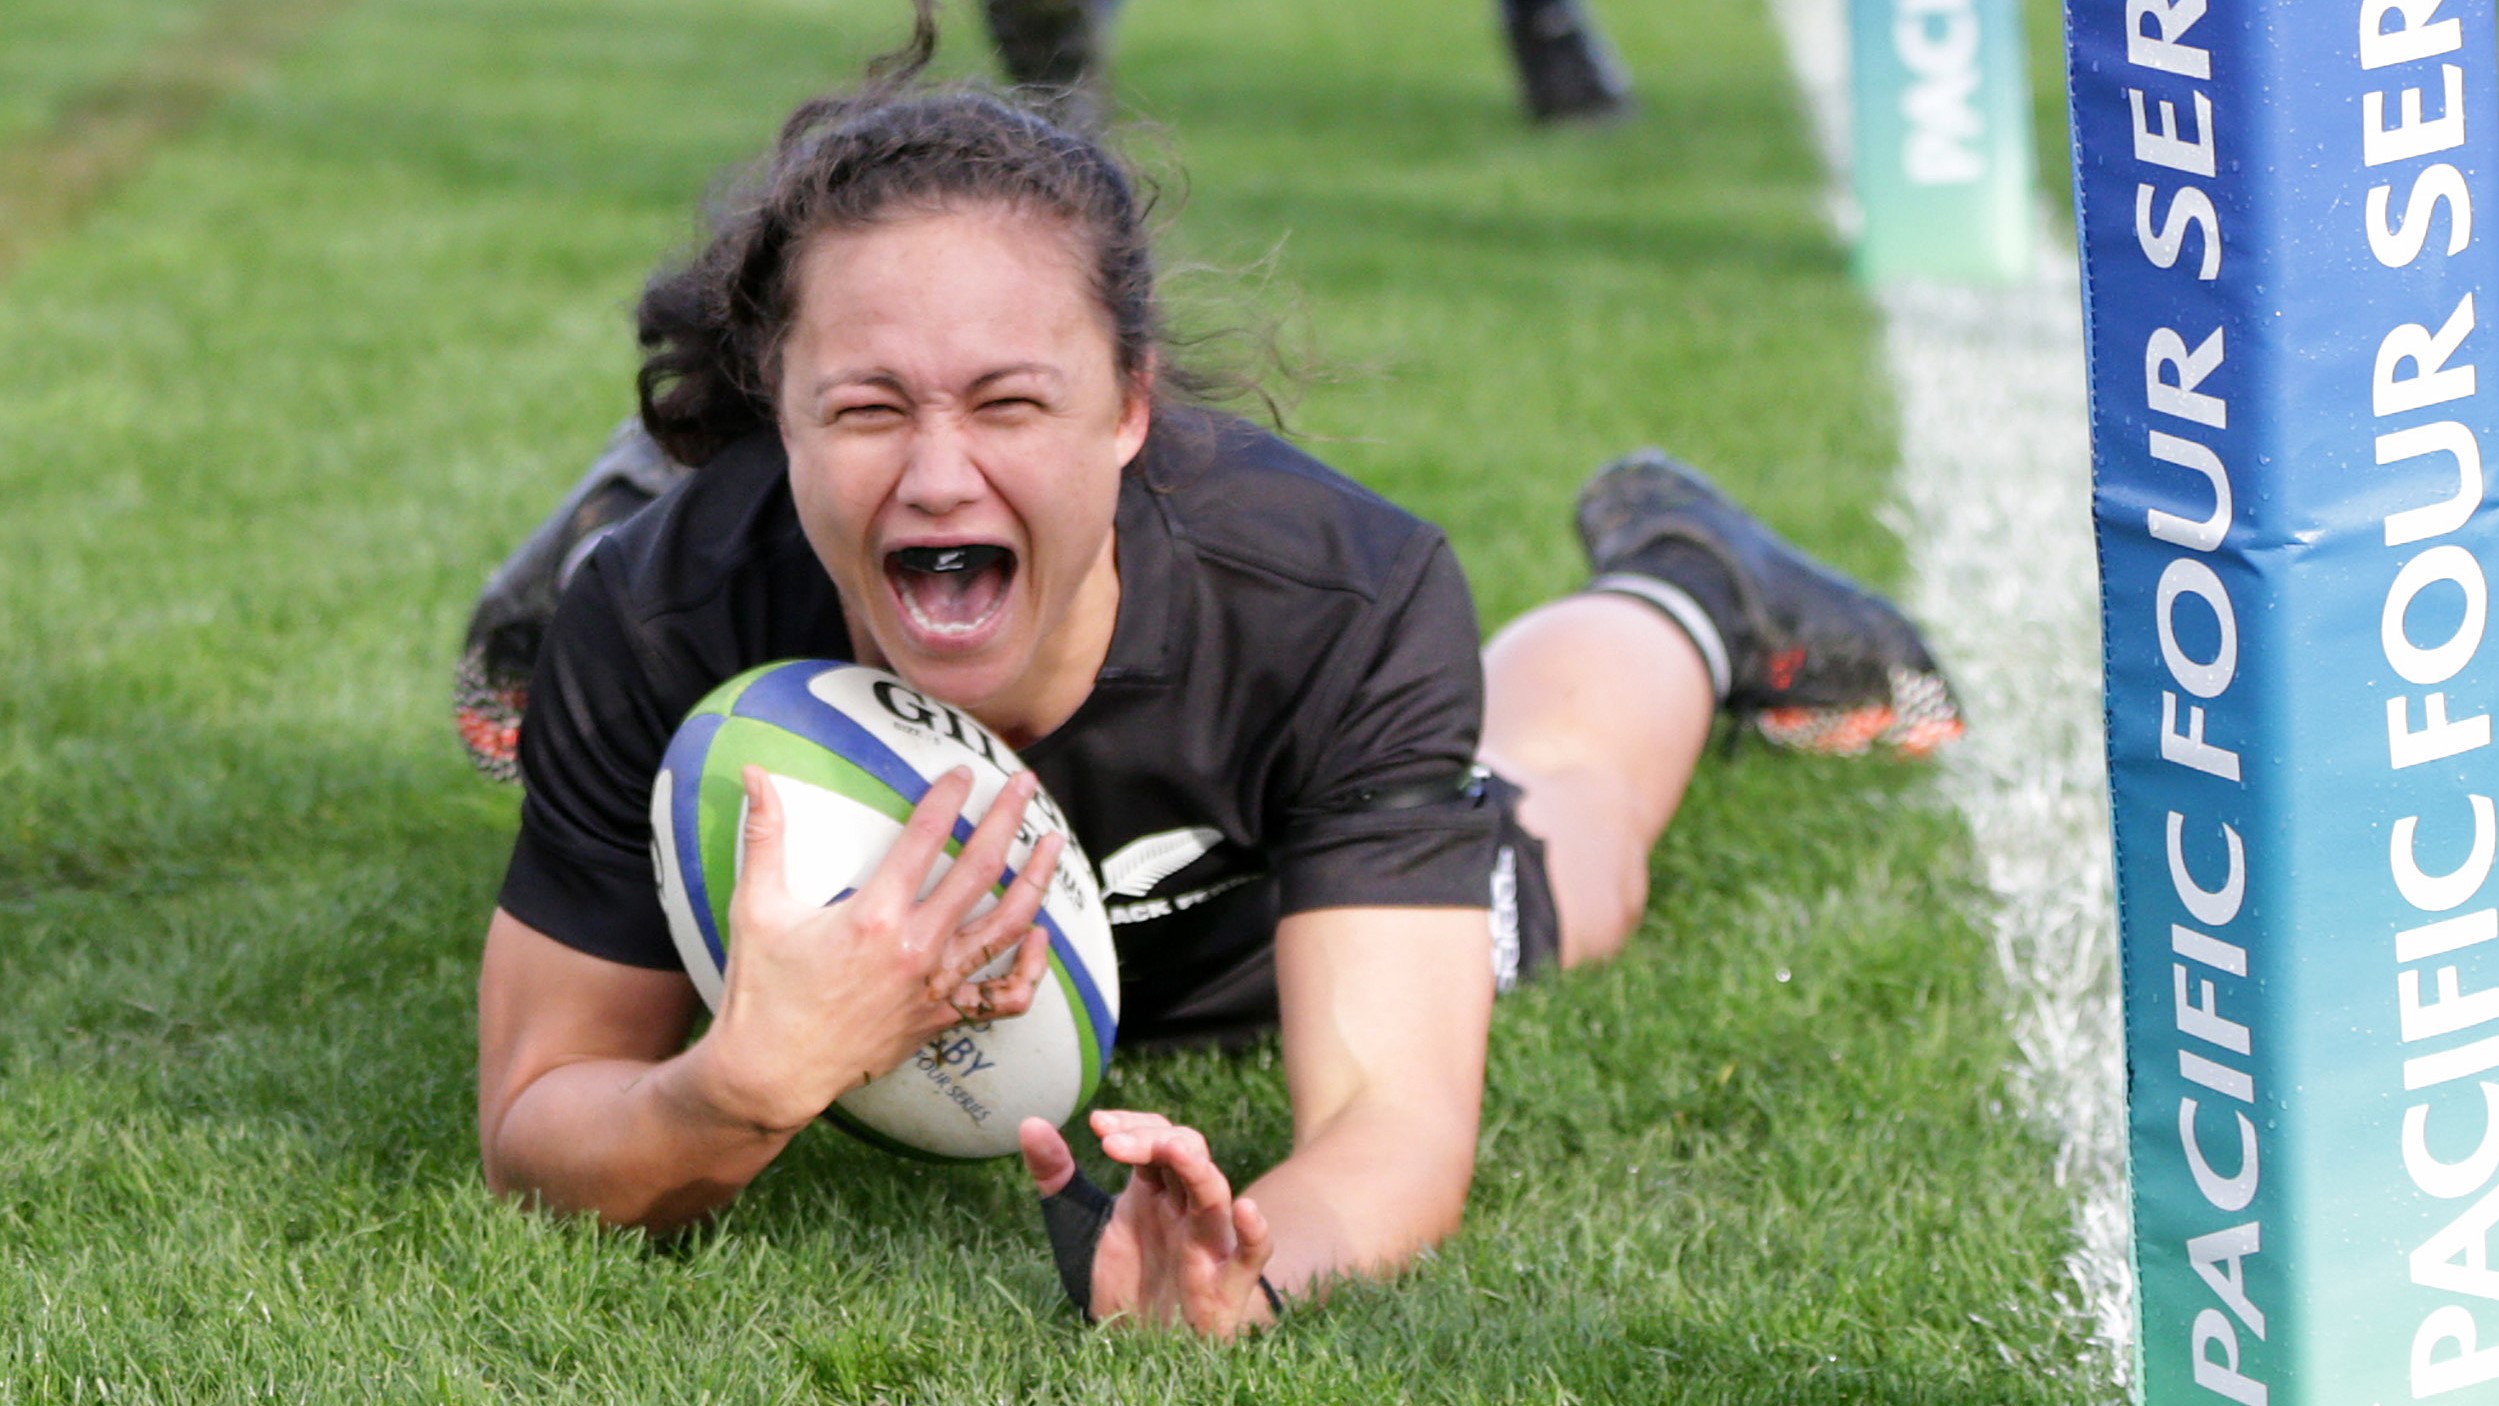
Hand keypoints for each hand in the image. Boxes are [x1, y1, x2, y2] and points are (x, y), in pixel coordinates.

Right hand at [694, 764, 1060, 1132]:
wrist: (771, 1074)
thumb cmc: (761, 992)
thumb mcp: (757, 907)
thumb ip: (763, 834)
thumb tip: (752, 772)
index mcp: (874, 916)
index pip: (926, 838)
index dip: (948, 797)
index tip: (964, 772)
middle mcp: (915, 948)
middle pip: (980, 870)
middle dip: (1008, 819)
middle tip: (1025, 784)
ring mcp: (936, 986)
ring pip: (1007, 926)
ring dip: (1037, 880)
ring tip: (1054, 843)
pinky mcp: (942, 1017)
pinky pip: (1005, 996)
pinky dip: (1031, 968)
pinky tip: (1038, 935)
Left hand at [1021, 1111, 1275, 1338]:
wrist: (1142, 1350)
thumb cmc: (1123, 1283)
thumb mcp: (1079, 1225)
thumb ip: (1056, 1176)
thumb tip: (1029, 1125)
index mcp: (1155, 1190)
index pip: (1157, 1135)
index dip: (1133, 1124)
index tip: (1097, 1124)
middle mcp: (1184, 1207)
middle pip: (1187, 1152)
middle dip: (1155, 1140)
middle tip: (1114, 1142)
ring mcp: (1207, 1242)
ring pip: (1214, 1191)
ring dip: (1195, 1168)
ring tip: (1171, 1151)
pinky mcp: (1225, 1284)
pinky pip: (1252, 1254)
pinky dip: (1255, 1232)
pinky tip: (1245, 1211)